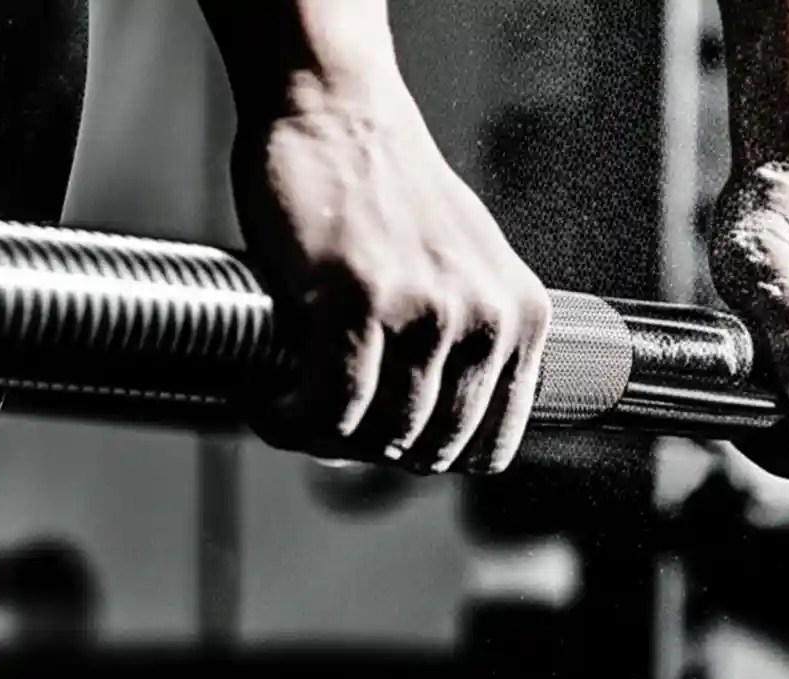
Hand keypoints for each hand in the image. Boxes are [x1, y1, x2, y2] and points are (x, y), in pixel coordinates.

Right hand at [230, 73, 550, 474]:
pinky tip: (264, 399)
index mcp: (524, 317)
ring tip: (288, 411)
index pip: (492, 444)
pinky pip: (326, 409)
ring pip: (375, 436)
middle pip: (428, 447)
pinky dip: (286, 420)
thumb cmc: (393, 192)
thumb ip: (474, 341)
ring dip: (319, 439)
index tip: (387, 442)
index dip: (431, 456)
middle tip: (325, 424)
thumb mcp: (471, 268)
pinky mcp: (357, 300)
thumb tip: (436, 429)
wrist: (340, 111)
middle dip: (370, 452)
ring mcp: (426, 311)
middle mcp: (487, 319)